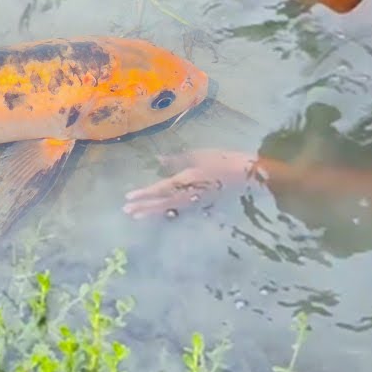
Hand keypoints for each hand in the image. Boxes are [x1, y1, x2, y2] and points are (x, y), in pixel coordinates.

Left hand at [122, 149, 262, 218]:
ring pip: (169, 209)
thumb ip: (177, 160)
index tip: (128, 198)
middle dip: (144, 207)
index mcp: (185, 181)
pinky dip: (167, 213)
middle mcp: (187, 195)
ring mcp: (195, 203)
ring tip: (138, 216)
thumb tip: (158, 160)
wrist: (244, 176)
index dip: (143, 194)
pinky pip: (180, 211)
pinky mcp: (201, 205)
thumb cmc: (222, 161)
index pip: (160, 189)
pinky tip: (161, 215)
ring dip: (153, 212)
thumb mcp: (198, 155)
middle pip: (161, 203)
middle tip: (127, 211)